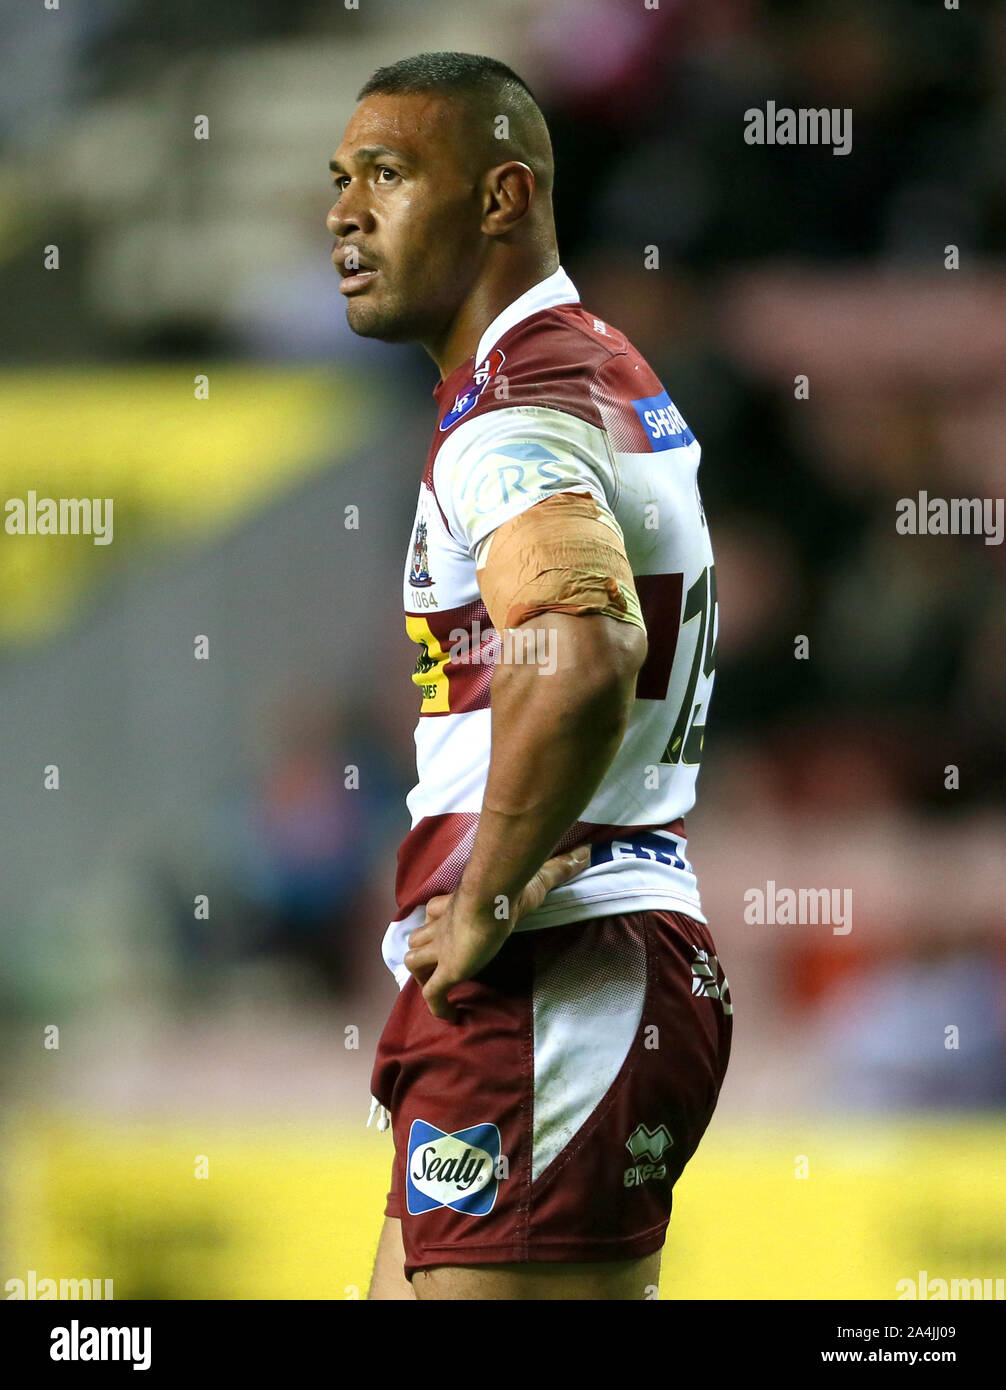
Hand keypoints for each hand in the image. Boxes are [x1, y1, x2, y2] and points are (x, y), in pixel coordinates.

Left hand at [404, 844, 591, 1021]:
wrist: (492, 899)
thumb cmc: (508, 887)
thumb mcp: (537, 877)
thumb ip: (558, 868)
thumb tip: (586, 853)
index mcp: (456, 905)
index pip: (434, 911)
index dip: (434, 921)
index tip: (442, 929)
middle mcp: (442, 927)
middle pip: (417, 938)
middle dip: (423, 949)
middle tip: (437, 961)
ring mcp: (442, 950)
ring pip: (414, 962)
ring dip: (423, 975)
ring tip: (439, 986)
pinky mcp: (448, 971)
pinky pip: (433, 995)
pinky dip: (438, 1006)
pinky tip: (450, 1015)